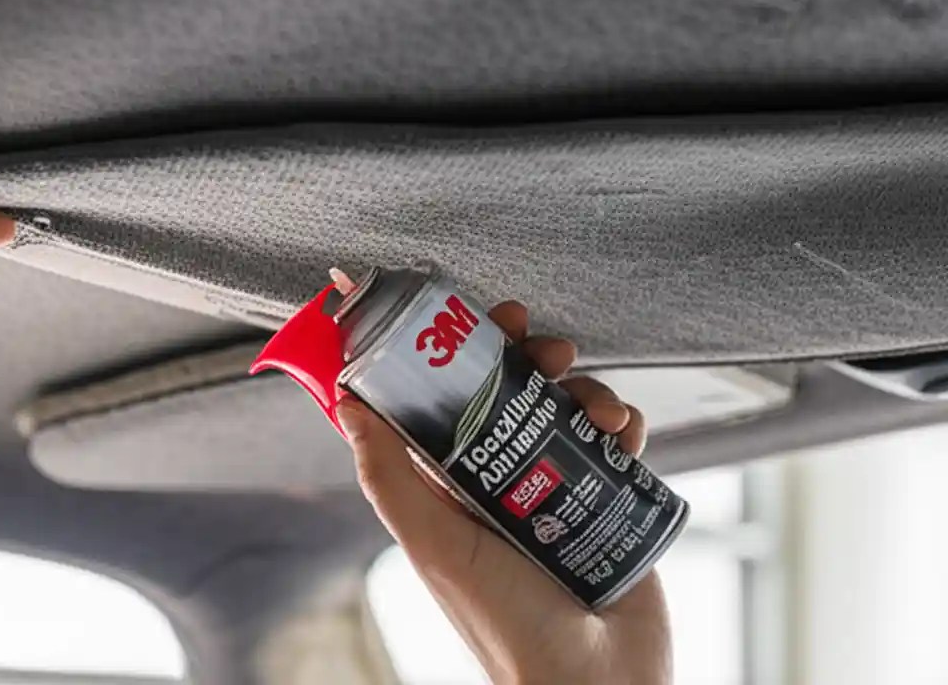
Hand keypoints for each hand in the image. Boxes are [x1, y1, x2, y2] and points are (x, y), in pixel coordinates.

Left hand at [337, 301, 667, 684]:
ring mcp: (555, 490)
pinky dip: (622, 425)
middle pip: (513, 394)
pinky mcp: (605, 501)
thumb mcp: (434, 543)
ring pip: (567, 410)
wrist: (596, 680)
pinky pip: (613, 444)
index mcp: (451, 487)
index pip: (448, 401)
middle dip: (532, 361)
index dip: (463, 354)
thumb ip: (389, 476)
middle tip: (549, 350)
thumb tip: (345, 404)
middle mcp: (501, 483)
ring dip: (585, 391)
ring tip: (598, 410)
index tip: (485, 321)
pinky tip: (625, 432)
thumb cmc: (506, 624)